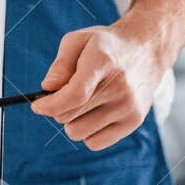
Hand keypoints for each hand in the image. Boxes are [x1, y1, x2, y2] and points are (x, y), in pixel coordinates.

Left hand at [30, 23, 164, 150]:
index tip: (37, 106)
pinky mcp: (133, 122)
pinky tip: (95, 114)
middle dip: (58, 108)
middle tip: (64, 96)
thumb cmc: (106, 47)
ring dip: (72, 122)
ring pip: (78, 132)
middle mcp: (119, 86)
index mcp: (103, 62)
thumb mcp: (79, 41)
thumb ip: (60, 64)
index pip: (74, 95)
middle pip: (70, 115)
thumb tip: (47, 89)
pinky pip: (94, 143)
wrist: (146, 50)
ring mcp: (129, 107)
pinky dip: (87, 132)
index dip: (50, 105)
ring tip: (83, 104)